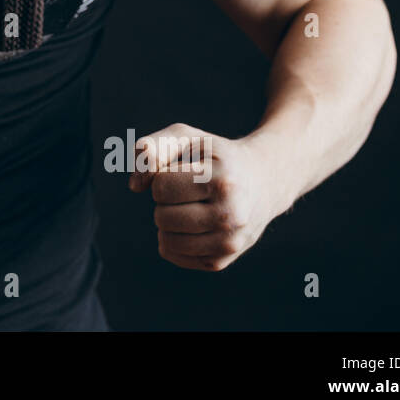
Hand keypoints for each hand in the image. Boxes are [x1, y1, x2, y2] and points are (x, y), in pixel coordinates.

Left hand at [128, 122, 290, 271]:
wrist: (264, 181)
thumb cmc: (214, 156)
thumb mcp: (186, 138)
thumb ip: (151, 149)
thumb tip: (135, 186)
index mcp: (223, 182)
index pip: (161, 187)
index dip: (164, 176)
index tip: (186, 172)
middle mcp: (231, 216)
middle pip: (162, 216)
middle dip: (166, 201)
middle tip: (190, 191)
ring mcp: (229, 243)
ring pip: (165, 241)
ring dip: (168, 220)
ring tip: (191, 207)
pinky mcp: (221, 261)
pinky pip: (173, 255)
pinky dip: (172, 238)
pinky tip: (193, 224)